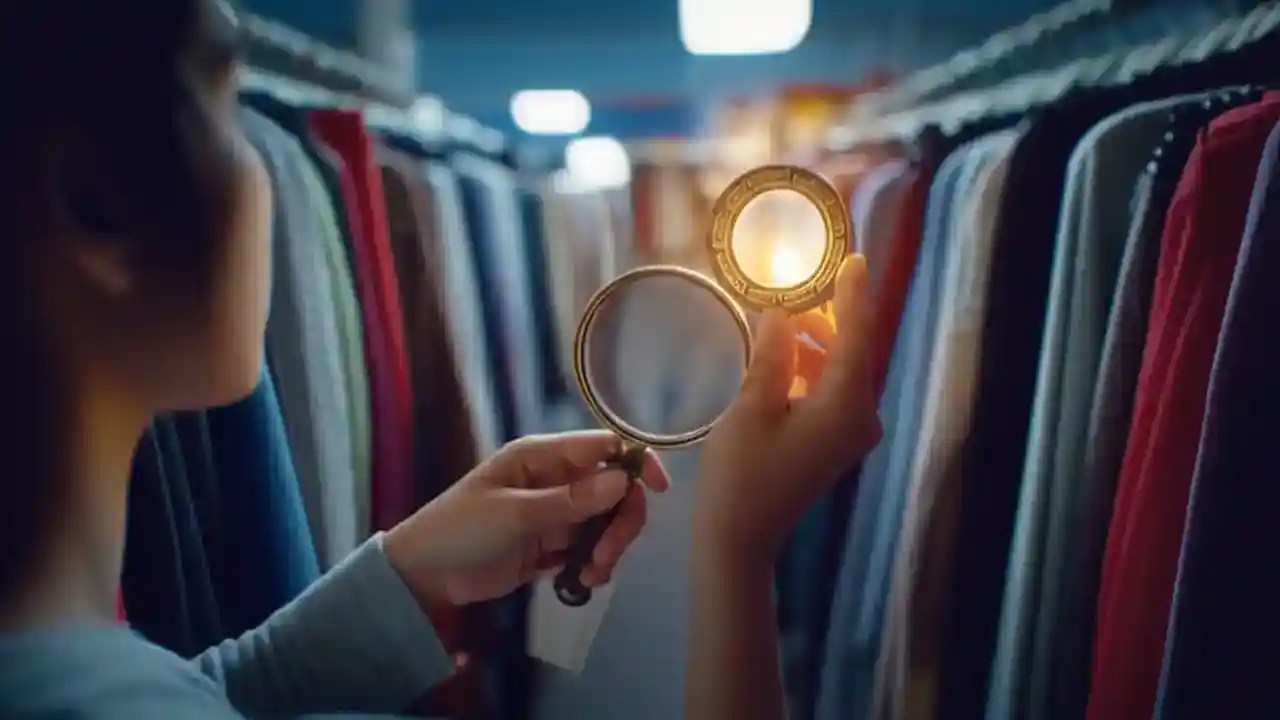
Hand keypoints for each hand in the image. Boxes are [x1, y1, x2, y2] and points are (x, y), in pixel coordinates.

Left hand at [384, 431, 670, 607]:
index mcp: (541, 457)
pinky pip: (590, 547)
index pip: (603, 446)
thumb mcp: (514, 514)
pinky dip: (595, 564)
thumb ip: (570, 500)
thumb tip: (623, 480)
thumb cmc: (461, 530)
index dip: (636, 462)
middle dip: (621, 521)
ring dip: (609, 547)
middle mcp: (555, 479)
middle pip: (614, 488)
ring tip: (592, 575)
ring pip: (606, 521)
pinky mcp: (552, 545)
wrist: (425, 577)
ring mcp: (556, 513)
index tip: (657, 490)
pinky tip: (583, 582)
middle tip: (608, 555)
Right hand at [696, 254, 881, 564]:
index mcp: (846, 406)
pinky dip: (811, 371)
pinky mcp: (836, 444)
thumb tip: (782, 312)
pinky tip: (783, 359)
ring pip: (841, 372)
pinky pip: (832, 394)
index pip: (857, 336)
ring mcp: (852, 435)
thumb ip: (774, 353)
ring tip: (780, 323)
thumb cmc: (742, 473)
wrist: (741, 538)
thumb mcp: (753, 405)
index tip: (855, 258)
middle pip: (852, 353)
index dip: (854, 295)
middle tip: (793, 291)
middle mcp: (862, 418)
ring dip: (815, 346)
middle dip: (827, 319)